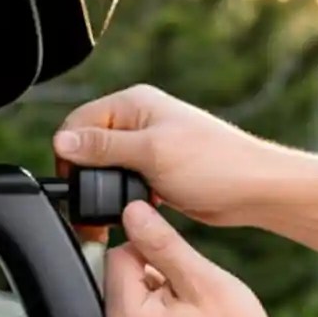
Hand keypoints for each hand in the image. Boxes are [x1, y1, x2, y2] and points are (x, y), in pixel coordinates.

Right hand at [54, 85, 273, 238]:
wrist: (254, 189)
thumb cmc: (214, 164)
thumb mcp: (151, 153)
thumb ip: (104, 148)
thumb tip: (62, 141)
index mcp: (134, 103)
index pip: (79, 122)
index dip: (70, 153)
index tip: (73, 183)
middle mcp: (139, 120)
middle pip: (89, 146)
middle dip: (86, 175)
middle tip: (88, 206)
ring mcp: (148, 146)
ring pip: (106, 167)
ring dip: (104, 189)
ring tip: (108, 213)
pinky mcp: (156, 170)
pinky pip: (125, 182)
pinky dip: (122, 197)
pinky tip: (131, 210)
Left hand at [102, 200, 289, 316]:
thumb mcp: (203, 281)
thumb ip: (162, 243)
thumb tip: (133, 212)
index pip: (118, 253)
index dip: (154, 252)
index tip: (184, 271)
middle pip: (124, 279)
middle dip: (158, 278)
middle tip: (195, 298)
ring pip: (137, 302)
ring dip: (164, 301)